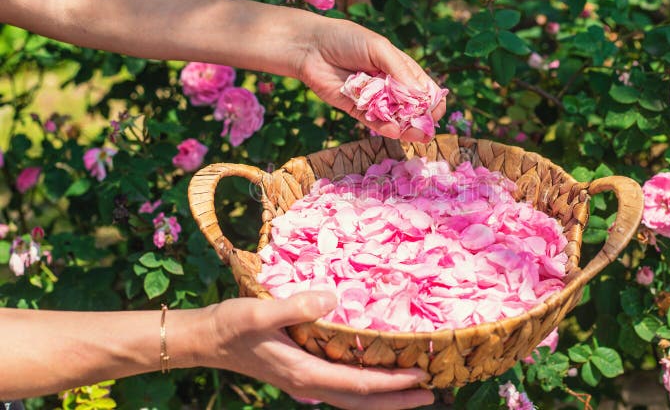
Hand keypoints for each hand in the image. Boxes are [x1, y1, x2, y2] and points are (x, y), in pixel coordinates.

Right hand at [204, 292, 434, 409]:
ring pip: (352, 397)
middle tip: (432, 395)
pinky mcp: (301, 373)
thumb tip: (331, 299)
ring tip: (413, 391)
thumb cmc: (231, 325)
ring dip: (384, 397)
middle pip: (361, 400)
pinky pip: (341, 387)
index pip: (358, 384)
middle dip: (397, 400)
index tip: (421, 377)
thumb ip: (295, 307)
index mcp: (304, 372)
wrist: (207, 340)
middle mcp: (308, 384)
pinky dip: (365, 387)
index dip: (391, 383)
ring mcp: (305, 382)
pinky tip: (375, 377)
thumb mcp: (259, 312)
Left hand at [295, 18, 445, 142]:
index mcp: (401, 69)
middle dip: (422, 119)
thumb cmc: (347, 40)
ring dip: (407, 128)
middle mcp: (391, 87)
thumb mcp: (379, 49)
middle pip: (413, 108)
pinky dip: (385, 128)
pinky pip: (375, 123)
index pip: (424, 89)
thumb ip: (400, 71)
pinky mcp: (358, 111)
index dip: (433, 101)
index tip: (435, 111)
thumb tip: (421, 95)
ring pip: (396, 119)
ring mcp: (375, 100)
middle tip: (426, 128)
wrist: (311, 48)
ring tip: (416, 135)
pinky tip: (394, 131)